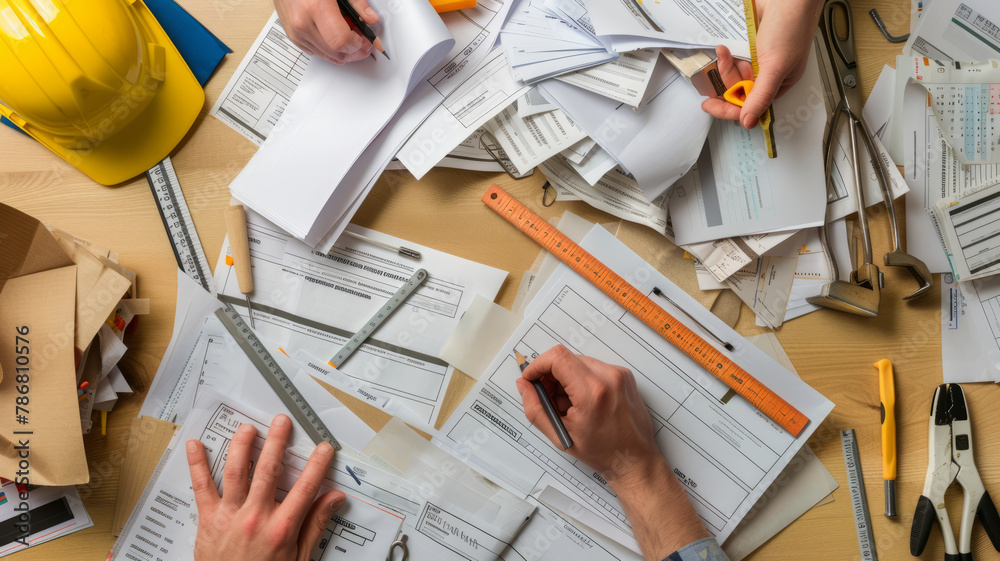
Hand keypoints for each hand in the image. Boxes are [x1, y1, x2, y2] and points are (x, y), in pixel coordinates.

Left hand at [186, 414, 345, 560]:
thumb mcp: (298, 558)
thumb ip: (315, 525)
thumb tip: (334, 500)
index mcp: (281, 528)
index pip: (306, 488)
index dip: (317, 465)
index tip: (323, 448)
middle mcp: (255, 517)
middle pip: (269, 471)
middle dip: (277, 442)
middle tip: (281, 422)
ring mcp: (230, 516)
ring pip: (236, 472)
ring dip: (243, 445)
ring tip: (248, 428)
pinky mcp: (208, 519)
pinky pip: (201, 487)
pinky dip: (197, 464)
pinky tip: (195, 446)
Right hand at [274, 0, 379, 63]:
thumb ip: (357, 4)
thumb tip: (370, 19)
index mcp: (315, 8)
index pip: (341, 42)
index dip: (358, 44)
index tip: (366, 39)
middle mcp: (303, 24)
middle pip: (336, 53)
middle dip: (354, 51)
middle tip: (363, 41)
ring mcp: (296, 33)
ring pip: (328, 57)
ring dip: (343, 52)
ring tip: (351, 37)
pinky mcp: (293, 37)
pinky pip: (317, 53)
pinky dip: (330, 49)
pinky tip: (336, 37)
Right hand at [515, 345, 659, 486]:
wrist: (634, 460)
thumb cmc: (602, 452)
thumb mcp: (560, 435)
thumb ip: (535, 408)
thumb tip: (524, 385)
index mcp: (593, 393)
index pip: (557, 358)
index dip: (537, 366)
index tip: (531, 378)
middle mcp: (609, 377)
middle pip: (566, 358)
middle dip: (550, 375)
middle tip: (548, 398)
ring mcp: (619, 374)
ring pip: (578, 362)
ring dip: (565, 378)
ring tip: (567, 405)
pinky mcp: (624, 375)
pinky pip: (592, 367)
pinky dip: (580, 380)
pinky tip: (581, 402)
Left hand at [701, 0, 823, 128]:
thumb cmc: (790, 27)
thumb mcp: (775, 67)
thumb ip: (761, 95)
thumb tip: (749, 122)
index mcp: (778, 84)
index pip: (750, 106)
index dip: (729, 108)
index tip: (710, 105)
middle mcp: (767, 75)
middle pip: (737, 90)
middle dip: (728, 79)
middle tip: (725, 63)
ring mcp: (756, 61)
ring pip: (732, 74)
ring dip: (726, 64)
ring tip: (724, 50)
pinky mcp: (747, 48)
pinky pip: (731, 59)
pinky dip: (726, 55)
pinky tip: (724, 47)